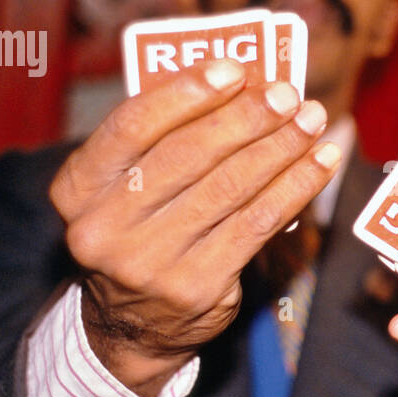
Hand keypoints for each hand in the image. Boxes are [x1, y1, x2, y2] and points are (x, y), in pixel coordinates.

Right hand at [49, 60, 341, 396]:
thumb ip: (163, 140)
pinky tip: (319, 162)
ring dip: (281, 148)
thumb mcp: (124, 187)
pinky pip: (257, 224)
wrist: (132, 327)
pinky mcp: (198, 287)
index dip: (186, 93)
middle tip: (288, 94)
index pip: (132, 126)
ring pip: (229, 189)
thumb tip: (243, 84)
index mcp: (78, 189)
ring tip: (312, 120)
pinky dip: (295, 187)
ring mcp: (150, 263)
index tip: (234, 69)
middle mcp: (104, 227)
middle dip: (246, 118)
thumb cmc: (140, 230)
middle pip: (187, 156)